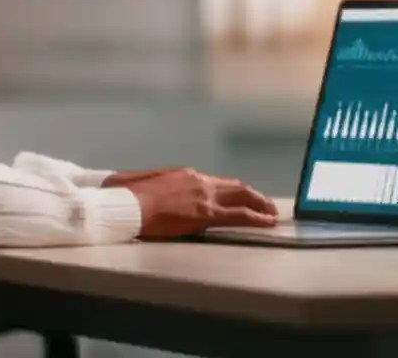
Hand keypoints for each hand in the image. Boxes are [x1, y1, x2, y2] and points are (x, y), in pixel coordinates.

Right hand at [106, 168, 278, 238]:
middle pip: (235, 186)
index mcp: (185, 175)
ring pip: (243, 197)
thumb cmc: (128, 197)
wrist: (126, 205)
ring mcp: (204, 196)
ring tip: (271, 213)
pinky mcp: (206, 214)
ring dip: (260, 204)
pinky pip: (240, 215)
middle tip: (265, 204)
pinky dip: (257, 218)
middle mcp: (199, 181)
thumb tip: (153, 189)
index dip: (232, 190)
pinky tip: (267, 222)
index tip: (240, 196)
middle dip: (253, 194)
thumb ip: (157, 187)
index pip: (216, 182)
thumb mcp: (144, 185)